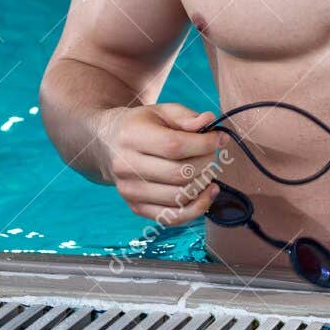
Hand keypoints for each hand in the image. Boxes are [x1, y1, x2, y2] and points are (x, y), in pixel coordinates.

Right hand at [106, 102, 219, 225]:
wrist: (108, 144)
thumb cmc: (142, 125)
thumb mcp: (162, 112)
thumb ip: (187, 117)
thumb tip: (210, 121)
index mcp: (132, 136)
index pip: (174, 146)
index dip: (203, 144)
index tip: (220, 139)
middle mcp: (126, 166)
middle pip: (179, 174)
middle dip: (206, 163)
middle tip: (213, 154)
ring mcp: (129, 191)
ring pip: (179, 197)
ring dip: (203, 185)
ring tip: (208, 171)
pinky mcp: (136, 208)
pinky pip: (172, 218)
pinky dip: (197, 208)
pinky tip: (207, 192)